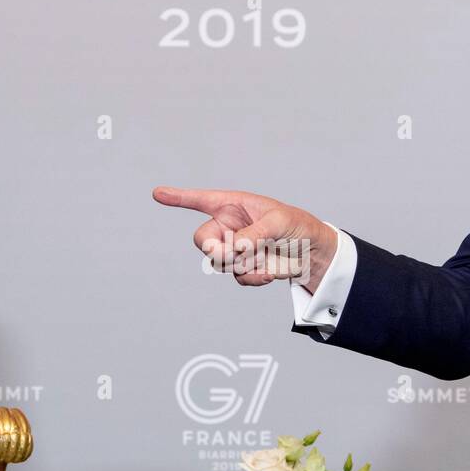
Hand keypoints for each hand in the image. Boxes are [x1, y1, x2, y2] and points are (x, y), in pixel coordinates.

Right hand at [153, 186, 337, 293]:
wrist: (311, 252)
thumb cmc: (296, 225)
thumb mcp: (279, 221)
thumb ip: (256, 232)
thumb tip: (237, 248)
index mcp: (233, 205)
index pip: (200, 200)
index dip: (178, 198)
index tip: (157, 193)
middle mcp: (228, 227)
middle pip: (203, 241)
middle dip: (216, 250)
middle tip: (234, 253)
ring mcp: (234, 249)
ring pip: (220, 263)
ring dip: (242, 264)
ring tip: (264, 257)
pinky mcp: (244, 268)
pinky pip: (238, 277)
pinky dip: (254, 277)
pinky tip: (269, 272)